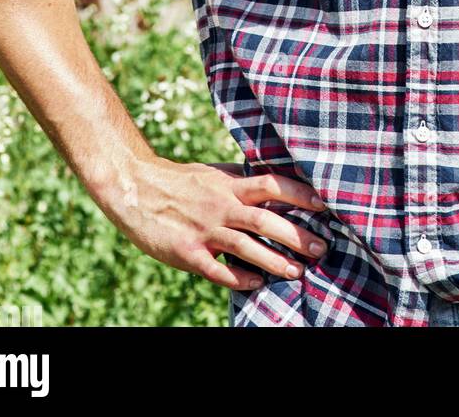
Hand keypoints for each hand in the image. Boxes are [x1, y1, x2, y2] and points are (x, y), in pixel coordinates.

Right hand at [96, 157, 330, 290]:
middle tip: (322, 247)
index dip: (298, 193)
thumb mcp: (214, 174)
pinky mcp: (187, 252)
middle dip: (297, 234)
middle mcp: (221, 205)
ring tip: (297, 271)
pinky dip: (239, 277)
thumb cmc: (180, 181)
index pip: (272, 184)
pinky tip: (257, 284)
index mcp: (230, 184)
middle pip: (266, 219)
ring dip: (275, 260)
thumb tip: (273, 181)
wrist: (135, 188)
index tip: (323, 203)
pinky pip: (217, 269)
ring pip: (246, 247)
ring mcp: (204, 230)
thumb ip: (241, 180)